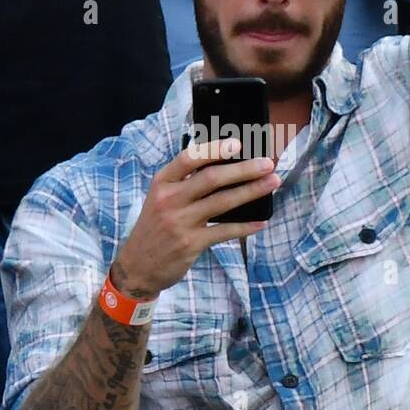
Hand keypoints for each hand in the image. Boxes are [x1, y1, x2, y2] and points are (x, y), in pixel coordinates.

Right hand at [113, 139, 278, 298]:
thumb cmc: (155, 227)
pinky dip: (245, 226)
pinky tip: (261, 222)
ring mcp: (180, 222)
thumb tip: (224, 164)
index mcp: (162, 182)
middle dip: (244, 169)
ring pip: (222, 202)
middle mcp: (170, 199)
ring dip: (251, 191)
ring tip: (272, 182)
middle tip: (267, 163)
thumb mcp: (160, 198)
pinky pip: (224, 231)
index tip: (238, 143)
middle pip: (211, 178)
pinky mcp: (191, 244)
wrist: (137, 266)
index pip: (189, 158)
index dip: (215, 149)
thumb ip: (185, 182)